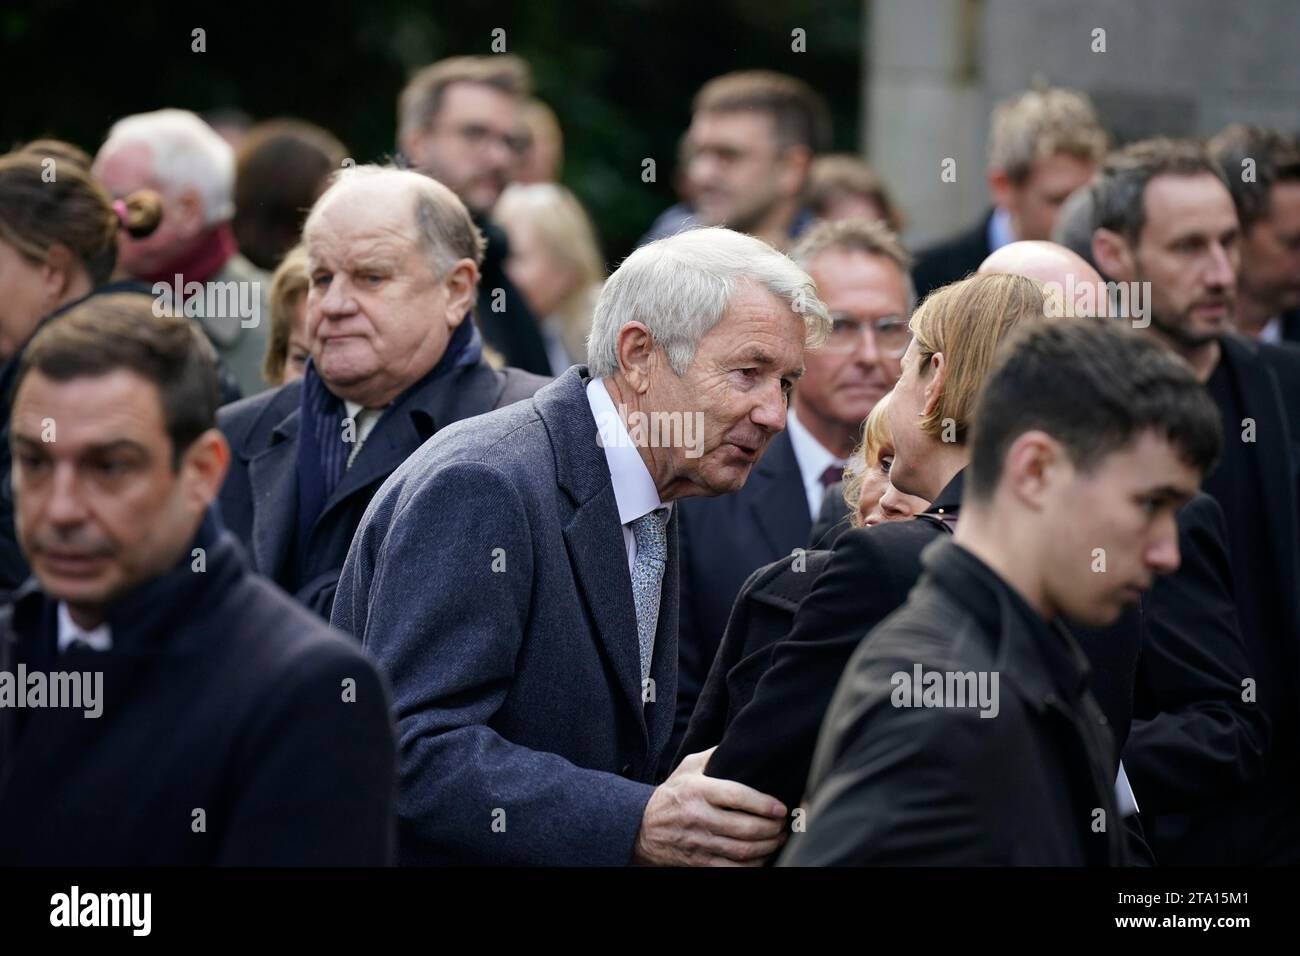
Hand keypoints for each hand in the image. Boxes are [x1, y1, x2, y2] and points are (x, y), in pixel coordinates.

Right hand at [632, 747, 787, 865]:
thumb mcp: (687, 767)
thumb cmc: (671, 794)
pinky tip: (762, 856)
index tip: (780, 807)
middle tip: (784, 824)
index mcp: (698, 790)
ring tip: (779, 839)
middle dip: (771, 828)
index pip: (736, 796)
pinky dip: (752, 865)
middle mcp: (698, 817)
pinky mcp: (698, 862)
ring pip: (741, 851)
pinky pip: (732, 869)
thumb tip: (741, 743)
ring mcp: (699, 842)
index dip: (763, 804)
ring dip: (767, 847)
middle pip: (744, 828)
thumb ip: (714, 756)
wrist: (641, 827)